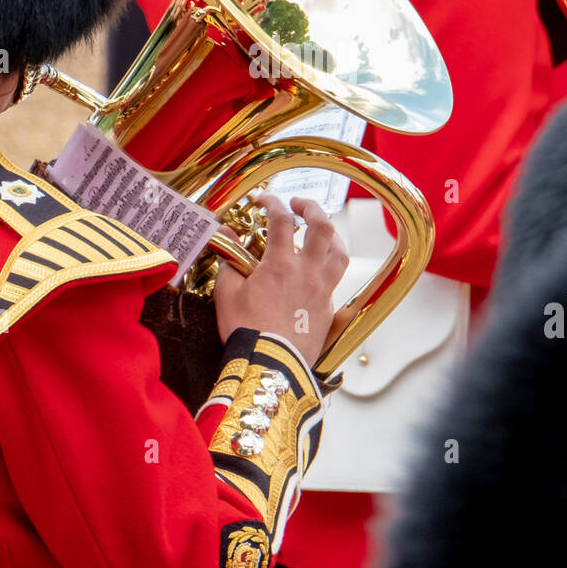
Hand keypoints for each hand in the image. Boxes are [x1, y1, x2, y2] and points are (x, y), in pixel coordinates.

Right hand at [213, 195, 349, 366]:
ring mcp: (323, 291)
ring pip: (339, 253)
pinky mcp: (329, 310)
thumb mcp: (227, 294)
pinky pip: (336, 282)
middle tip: (299, 204)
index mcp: (281, 265)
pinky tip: (318, 273)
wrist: (270, 367)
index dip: (272, 203)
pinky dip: (328, 270)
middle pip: (323, 227)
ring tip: (321, 233)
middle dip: (312, 208)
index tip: (263, 200)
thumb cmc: (246, 332)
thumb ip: (229, 262)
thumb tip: (228, 238)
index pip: (281, 220)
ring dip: (332, 237)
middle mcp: (308, 272)